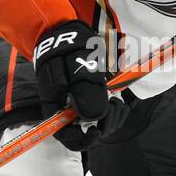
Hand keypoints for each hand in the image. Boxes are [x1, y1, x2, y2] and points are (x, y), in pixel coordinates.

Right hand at [32, 20, 128, 150]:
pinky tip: (120, 102)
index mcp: (56, 107)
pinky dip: (116, 112)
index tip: (97, 131)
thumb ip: (84, 91)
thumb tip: (94, 117)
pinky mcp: (92, 100)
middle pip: (86, 134)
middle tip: (114, 105)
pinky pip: (106, 116)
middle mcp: (67, 111)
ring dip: (113, 118)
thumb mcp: (76, 66)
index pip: (66, 136)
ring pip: (99, 126)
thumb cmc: (67, 48)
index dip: (82, 140)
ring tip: (117, 101)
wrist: (67, 34)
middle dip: (104, 124)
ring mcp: (80, 106)